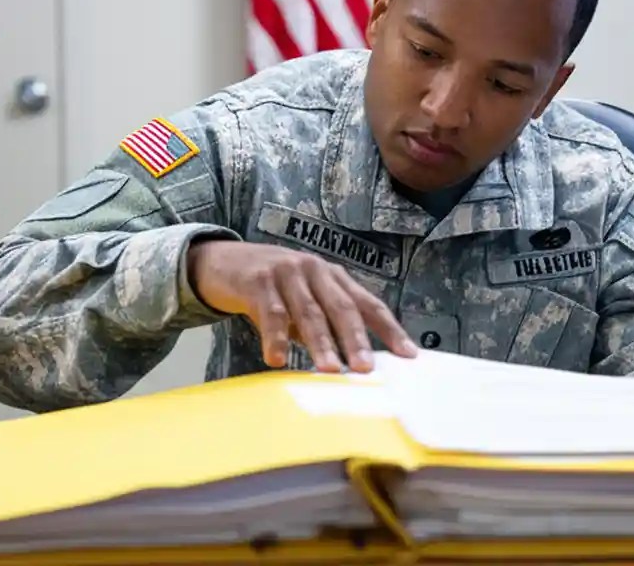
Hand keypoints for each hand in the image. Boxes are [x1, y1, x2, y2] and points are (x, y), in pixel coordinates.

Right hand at [187, 241, 417, 372]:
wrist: (224, 262)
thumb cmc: (274, 289)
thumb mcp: (305, 301)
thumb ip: (326, 325)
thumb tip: (354, 365)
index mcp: (334, 277)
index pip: (368, 304)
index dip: (389, 329)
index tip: (408, 356)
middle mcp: (316, 271)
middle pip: (342, 307)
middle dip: (356, 340)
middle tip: (366, 369)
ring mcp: (287, 273)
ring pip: (309, 312)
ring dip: (321, 343)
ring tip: (330, 370)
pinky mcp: (258, 280)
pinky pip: (270, 312)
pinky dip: (276, 337)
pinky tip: (277, 359)